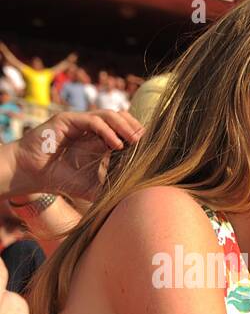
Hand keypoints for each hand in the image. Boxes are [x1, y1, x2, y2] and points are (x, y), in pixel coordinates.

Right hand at [3, 109, 142, 199]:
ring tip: (135, 140)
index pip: (124, 129)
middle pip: (120, 117)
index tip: (152, 148)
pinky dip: (107, 131)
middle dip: (135, 127)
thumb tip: (139, 199)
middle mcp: (91, 129)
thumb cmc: (63, 180)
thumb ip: (114, 188)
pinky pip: (92, 121)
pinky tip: (117, 145)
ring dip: (125, 126)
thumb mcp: (96, 187)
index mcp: (100, 140)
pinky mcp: (67, 120)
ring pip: (108, 115)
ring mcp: (79, 122)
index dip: (138, 135)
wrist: (34, 176)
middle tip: (146, 141)